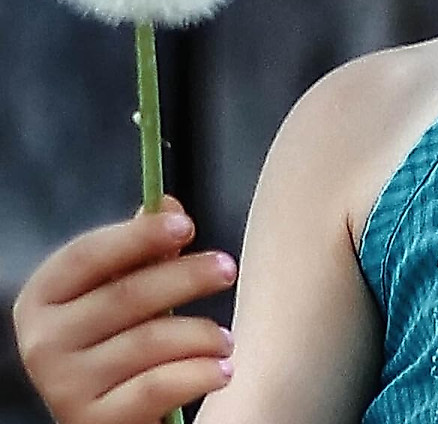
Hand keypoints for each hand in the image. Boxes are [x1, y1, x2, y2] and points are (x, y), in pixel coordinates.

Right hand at [11, 195, 238, 423]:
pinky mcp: (93, 422)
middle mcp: (43, 342)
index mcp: (45, 296)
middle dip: (186, 276)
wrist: (105, 413)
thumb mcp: (118, 287)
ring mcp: (64, 385)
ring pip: (149, 342)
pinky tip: (223, 368)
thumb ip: (141, 247)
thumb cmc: (115, 335)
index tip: (187, 225)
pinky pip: (157, 388)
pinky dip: (198, 374)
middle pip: (126, 295)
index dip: (139, 236)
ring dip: (201, 334)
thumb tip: (167, 203)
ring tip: (226, 338)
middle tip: (227, 268)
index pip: (89, 254)